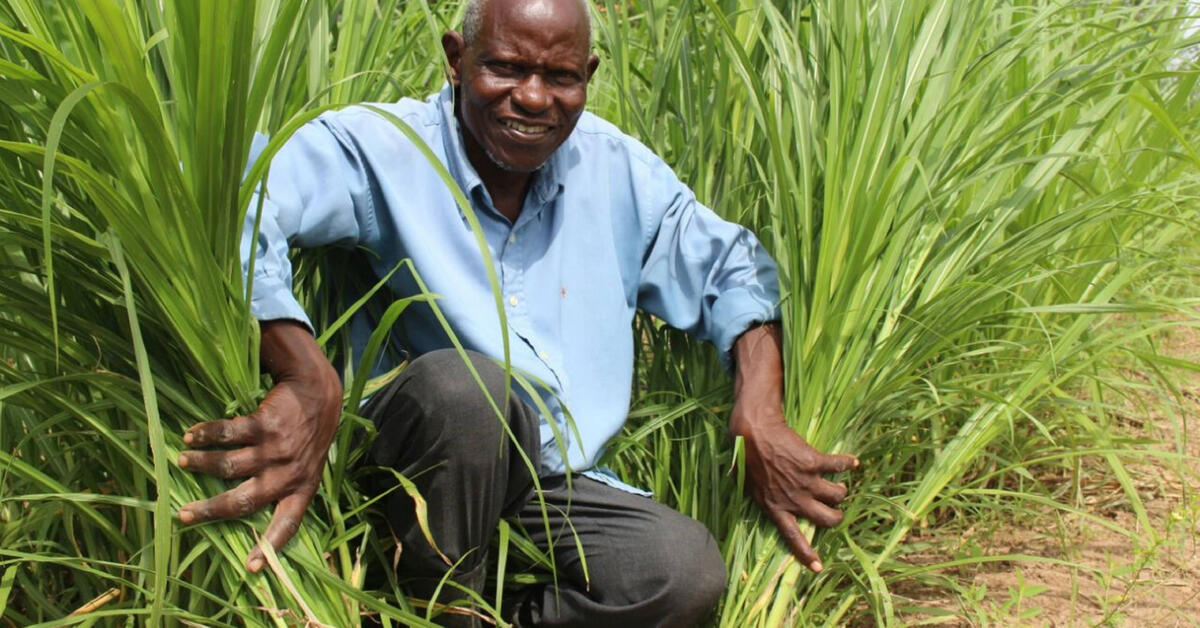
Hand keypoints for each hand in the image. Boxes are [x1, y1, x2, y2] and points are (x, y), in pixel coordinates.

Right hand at [177, 320, 341, 572]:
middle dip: (210, 511)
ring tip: (182, 460)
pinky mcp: (264, 425)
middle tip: (184, 515)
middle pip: (243, 500)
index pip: (288, 523)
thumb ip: (288, 485)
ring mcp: (276, 449)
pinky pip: (227, 434)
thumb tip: (252, 510)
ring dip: (200, 463)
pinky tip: (191, 434)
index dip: (270, 545)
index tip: (252, 567)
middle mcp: (289, 473)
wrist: (318, 391)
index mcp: (303, 488)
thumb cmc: (309, 433)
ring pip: (228, 465)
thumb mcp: (309, 464)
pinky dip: (205, 434)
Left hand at [736, 416, 856, 571]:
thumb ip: (761, 498)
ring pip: (837, 495)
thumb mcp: (748, 486)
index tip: (818, 567)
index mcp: (775, 508)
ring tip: (838, 484)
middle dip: (836, 517)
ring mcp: (805, 481)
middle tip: (835, 510)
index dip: (807, 553)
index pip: (792, 537)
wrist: (753, 432)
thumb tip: (762, 500)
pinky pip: (839, 466)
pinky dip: (848, 464)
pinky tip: (853, 462)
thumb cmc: (746, 457)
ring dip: (841, 491)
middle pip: (827, 519)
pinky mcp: (813, 462)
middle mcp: (793, 498)